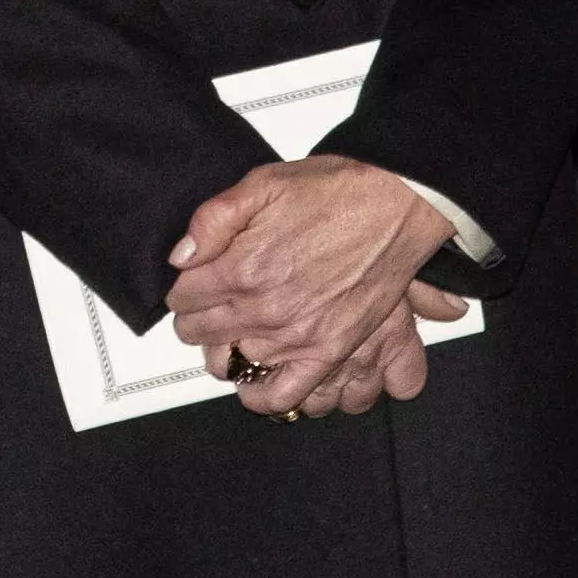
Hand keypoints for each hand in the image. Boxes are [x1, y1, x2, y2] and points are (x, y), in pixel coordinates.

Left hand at [163, 156, 455, 418]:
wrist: (397, 204)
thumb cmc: (337, 190)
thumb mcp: (263, 183)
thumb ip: (213, 219)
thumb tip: (181, 257)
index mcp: (242, 266)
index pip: (183, 295)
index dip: (184, 284)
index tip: (195, 278)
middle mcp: (264, 308)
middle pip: (200, 332)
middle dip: (197, 315)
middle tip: (210, 301)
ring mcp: (296, 336)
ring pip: (231, 363)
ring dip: (224, 347)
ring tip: (232, 330)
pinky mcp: (328, 352)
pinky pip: (282, 394)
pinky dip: (260, 394)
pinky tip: (255, 375)